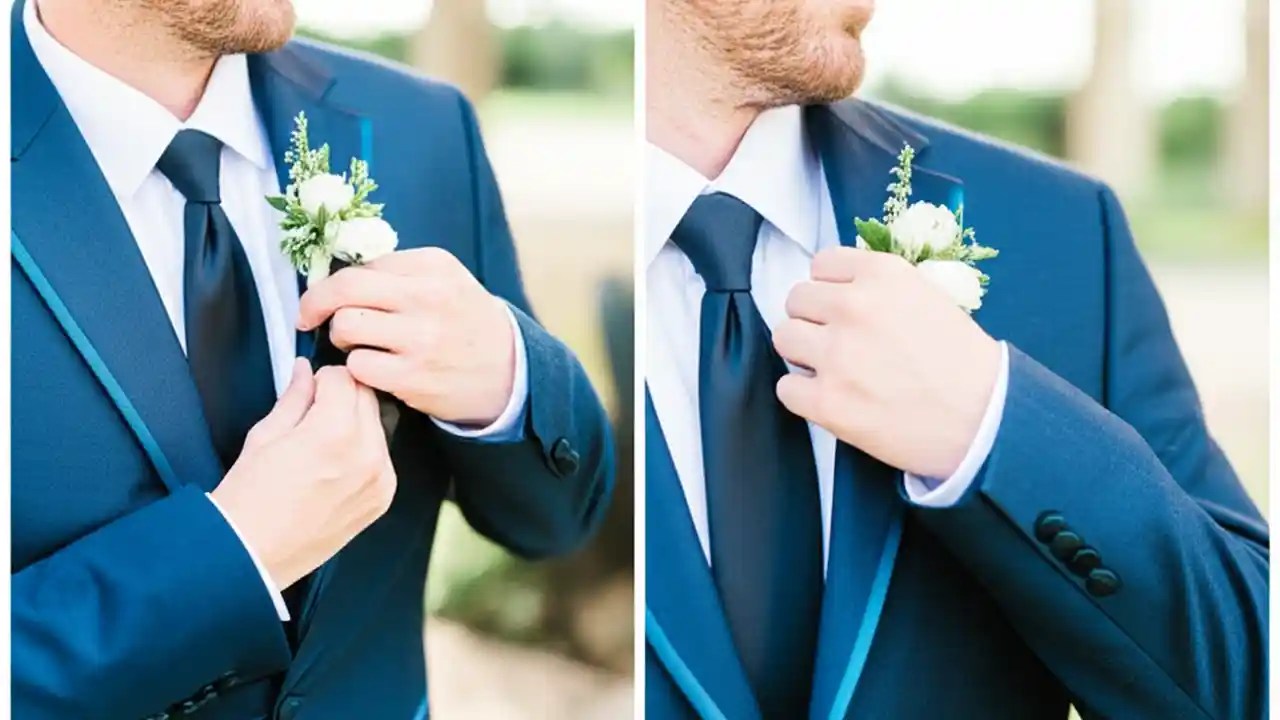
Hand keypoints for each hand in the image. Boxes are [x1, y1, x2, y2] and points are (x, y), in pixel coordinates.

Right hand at [211, 360, 395, 589]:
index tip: (310, 389)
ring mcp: (379, 478)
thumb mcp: (265, 435)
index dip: (323, 378)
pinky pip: (382, 457)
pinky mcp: (382, 498)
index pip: (344, 377)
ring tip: (322, 446)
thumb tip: (305, 371)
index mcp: (335, 431)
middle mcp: (366, 453)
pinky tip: (334, 468)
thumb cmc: (249, 498)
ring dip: (355, 423)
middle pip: (367, 397)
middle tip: (314, 414)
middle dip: (343, 396)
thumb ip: (295, 397)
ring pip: (377, 425)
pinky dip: (364, 453)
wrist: (251, 553)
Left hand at [297, 248, 515, 426]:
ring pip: (345, 327)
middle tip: (309, 317)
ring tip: (359, 344)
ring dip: (342, 338)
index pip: (360, 265)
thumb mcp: (445, 280)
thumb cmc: (466, 321)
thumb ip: (398, 271)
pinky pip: (358, 366)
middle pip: (344, 290)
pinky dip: (358, 368)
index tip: (322, 296)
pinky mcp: (413, 377)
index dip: (330, 281)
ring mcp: (420, 339)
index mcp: (432, 266)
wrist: (510, 370)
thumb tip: (338, 275)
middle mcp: (427, 297)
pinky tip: (375, 368)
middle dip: (315, 304)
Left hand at [773, 247, 1000, 478]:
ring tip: (834, 370)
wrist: (984, 419)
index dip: (830, 288)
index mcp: (882, 274)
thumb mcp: (927, 297)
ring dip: (804, 354)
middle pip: (797, 299)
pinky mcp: (827, 400)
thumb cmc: (962, 362)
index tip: (842, 307)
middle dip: (813, 320)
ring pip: (784, 337)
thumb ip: (879, 287)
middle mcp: (854, 306)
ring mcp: (837, 354)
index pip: (821, 264)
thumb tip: (838, 288)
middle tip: (838, 342)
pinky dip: (803, 395)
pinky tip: (832, 398)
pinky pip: (785, 386)